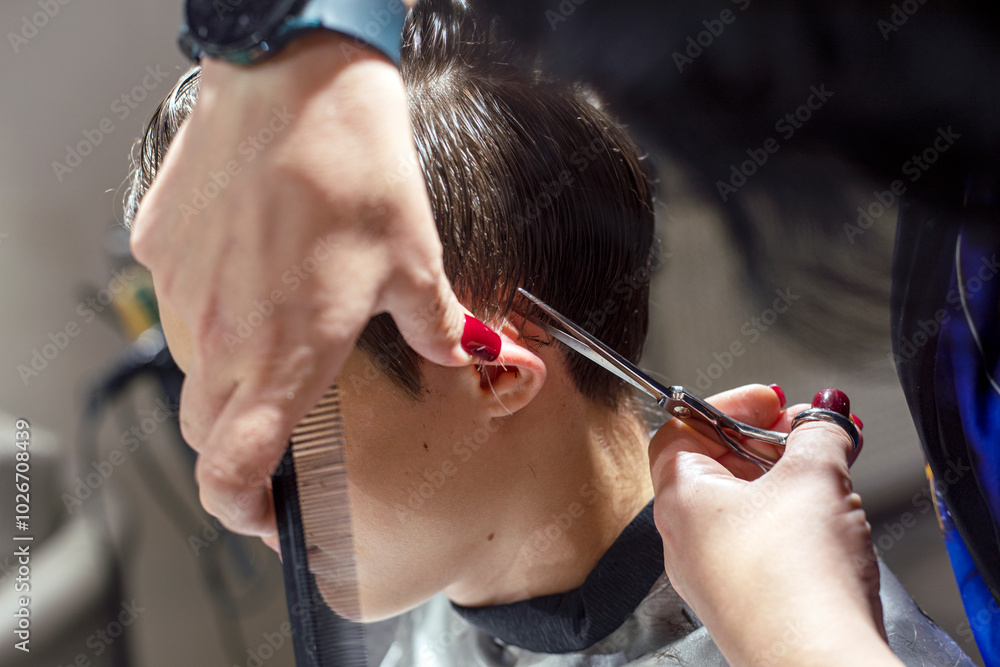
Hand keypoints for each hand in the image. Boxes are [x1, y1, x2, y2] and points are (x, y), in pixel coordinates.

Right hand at [129, 34, 498, 535]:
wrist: (293, 83)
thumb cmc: (354, 171)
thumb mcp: (414, 261)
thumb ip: (437, 325)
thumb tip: (472, 350)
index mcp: (285, 357)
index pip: (233, 473)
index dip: (242, 513)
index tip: (268, 517)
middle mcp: (221, 336)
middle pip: (207, 432)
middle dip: (240, 451)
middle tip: (278, 439)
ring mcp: (183, 292)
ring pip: (191, 368)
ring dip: (227, 377)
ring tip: (275, 337)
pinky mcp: (161, 247)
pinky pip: (179, 300)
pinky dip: (210, 308)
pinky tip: (251, 272)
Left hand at [648, 385, 900, 665]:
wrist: (817, 666)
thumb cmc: (794, 585)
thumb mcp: (815, 478)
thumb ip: (820, 434)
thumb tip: (826, 418)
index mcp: (680, 499)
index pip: (682, 427)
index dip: (728, 404)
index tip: (770, 401)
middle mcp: (684, 539)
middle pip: (715, 465)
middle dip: (767, 440)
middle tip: (808, 431)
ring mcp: (711, 576)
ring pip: (741, 507)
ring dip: (784, 479)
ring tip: (828, 470)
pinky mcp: (744, 603)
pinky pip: (758, 546)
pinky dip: (789, 521)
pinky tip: (828, 520)